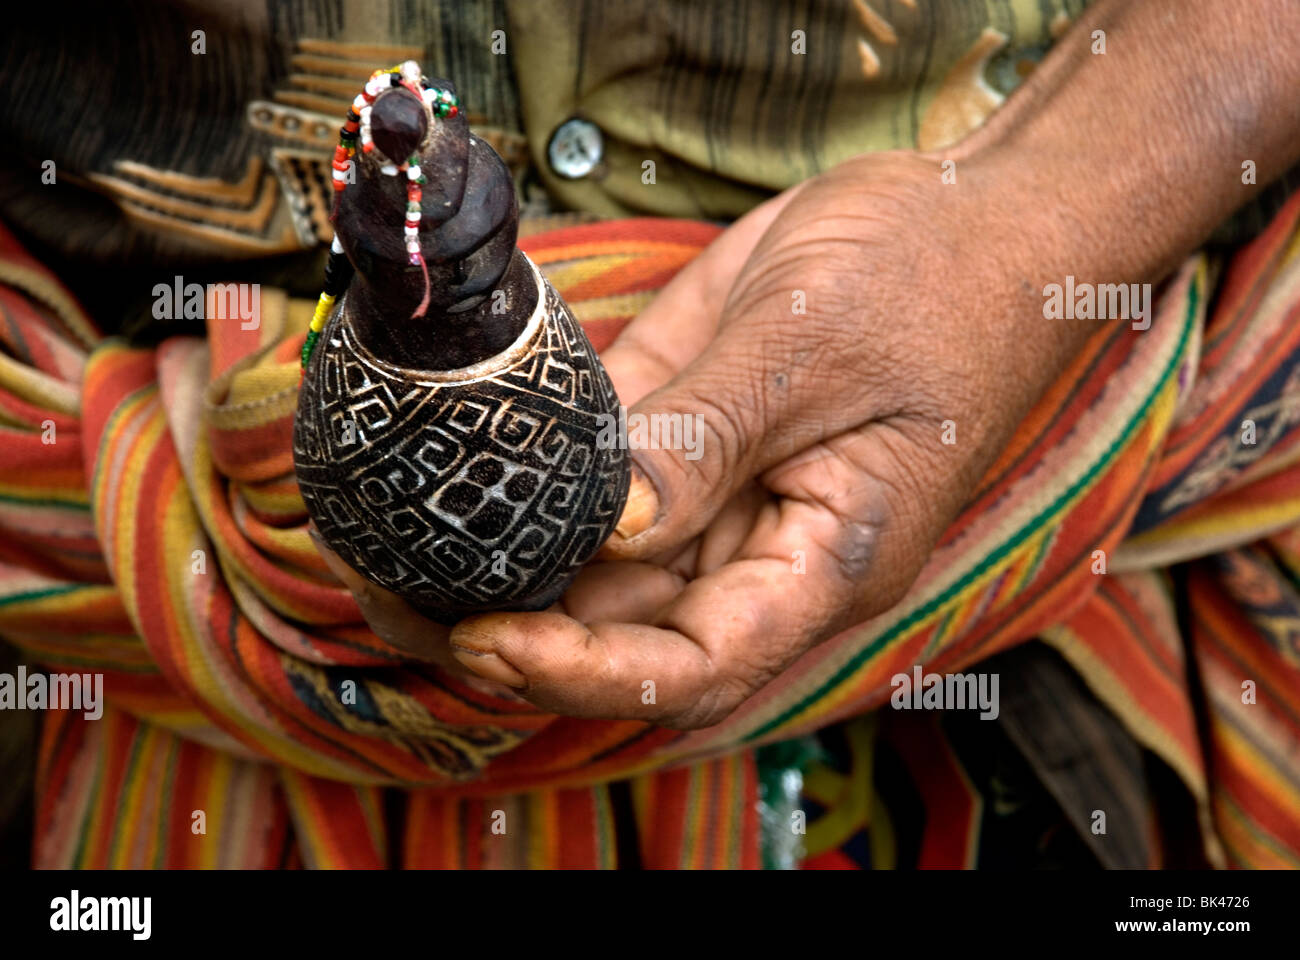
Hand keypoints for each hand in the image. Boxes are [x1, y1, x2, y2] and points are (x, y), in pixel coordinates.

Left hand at [318, 148, 1099, 727]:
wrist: (973, 214)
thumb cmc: (934, 278)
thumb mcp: (816, 347)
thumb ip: (708, 440)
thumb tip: (608, 524)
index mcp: (824, 556)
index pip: (698, 662)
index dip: (586, 672)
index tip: (485, 639)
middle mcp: (766, 546)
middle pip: (634, 637)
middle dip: (521, 642)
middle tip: (402, 608)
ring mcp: (725, 493)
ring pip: (605, 572)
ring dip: (511, 573)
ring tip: (394, 558)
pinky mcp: (691, 435)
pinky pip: (604, 490)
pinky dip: (534, 497)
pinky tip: (455, 485)